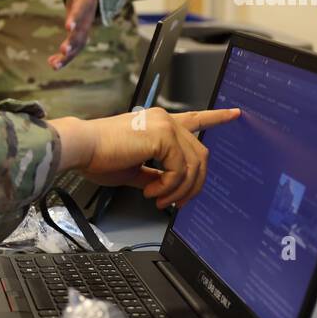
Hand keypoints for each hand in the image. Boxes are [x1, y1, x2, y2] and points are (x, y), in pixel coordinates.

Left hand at [49, 0, 98, 69]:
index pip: (82, 8)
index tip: (67, 26)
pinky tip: (51, 64)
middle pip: (83, 31)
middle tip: (63, 50)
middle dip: (73, 41)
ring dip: (68, 56)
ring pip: (79, 45)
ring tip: (54, 65)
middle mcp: (87, 16)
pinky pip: (73, 49)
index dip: (76, 17)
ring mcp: (84, 26)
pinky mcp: (78, 34)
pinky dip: (64, 58)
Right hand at [50, 107, 241, 208]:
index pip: (194, 119)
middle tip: (176, 203)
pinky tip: (152, 192)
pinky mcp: (162, 136)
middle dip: (193, 184)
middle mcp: (164, 119)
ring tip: (159, 199)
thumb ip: (154, 175)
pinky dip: (169, 187)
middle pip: (200, 154)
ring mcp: (165, 125)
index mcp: (158, 123)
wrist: (82, 148)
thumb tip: (166, 188)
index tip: (235, 114)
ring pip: (193, 165)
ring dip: (179, 190)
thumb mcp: (133, 170)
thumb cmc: (98, 157)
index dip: (216, 118)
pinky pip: (180, 169)